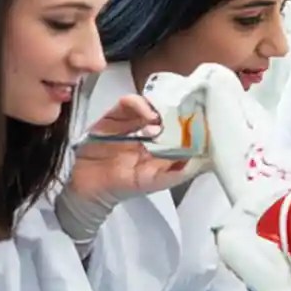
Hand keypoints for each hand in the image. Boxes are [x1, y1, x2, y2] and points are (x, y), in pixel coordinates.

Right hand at [67, 94, 200, 201]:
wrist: (89, 187)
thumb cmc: (124, 186)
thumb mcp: (155, 181)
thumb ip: (178, 172)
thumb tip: (201, 162)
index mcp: (163, 143)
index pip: (181, 125)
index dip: (190, 120)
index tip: (200, 117)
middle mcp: (149, 130)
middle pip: (167, 110)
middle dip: (177, 106)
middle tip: (186, 107)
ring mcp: (132, 121)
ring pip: (150, 103)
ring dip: (160, 104)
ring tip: (164, 115)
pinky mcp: (114, 115)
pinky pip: (127, 103)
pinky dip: (138, 104)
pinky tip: (148, 113)